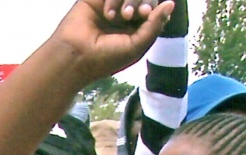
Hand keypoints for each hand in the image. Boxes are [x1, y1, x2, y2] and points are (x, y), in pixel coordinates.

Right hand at [50, 0, 175, 84]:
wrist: (75, 57)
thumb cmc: (106, 57)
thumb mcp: (137, 46)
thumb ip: (155, 25)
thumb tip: (171, 3)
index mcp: (136, 28)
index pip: (154, 8)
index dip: (155, 6)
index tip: (147, 14)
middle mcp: (125, 15)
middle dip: (143, 1)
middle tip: (135, 13)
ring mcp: (111, 6)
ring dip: (129, 1)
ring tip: (123, 16)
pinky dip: (114, 0)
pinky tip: (109, 14)